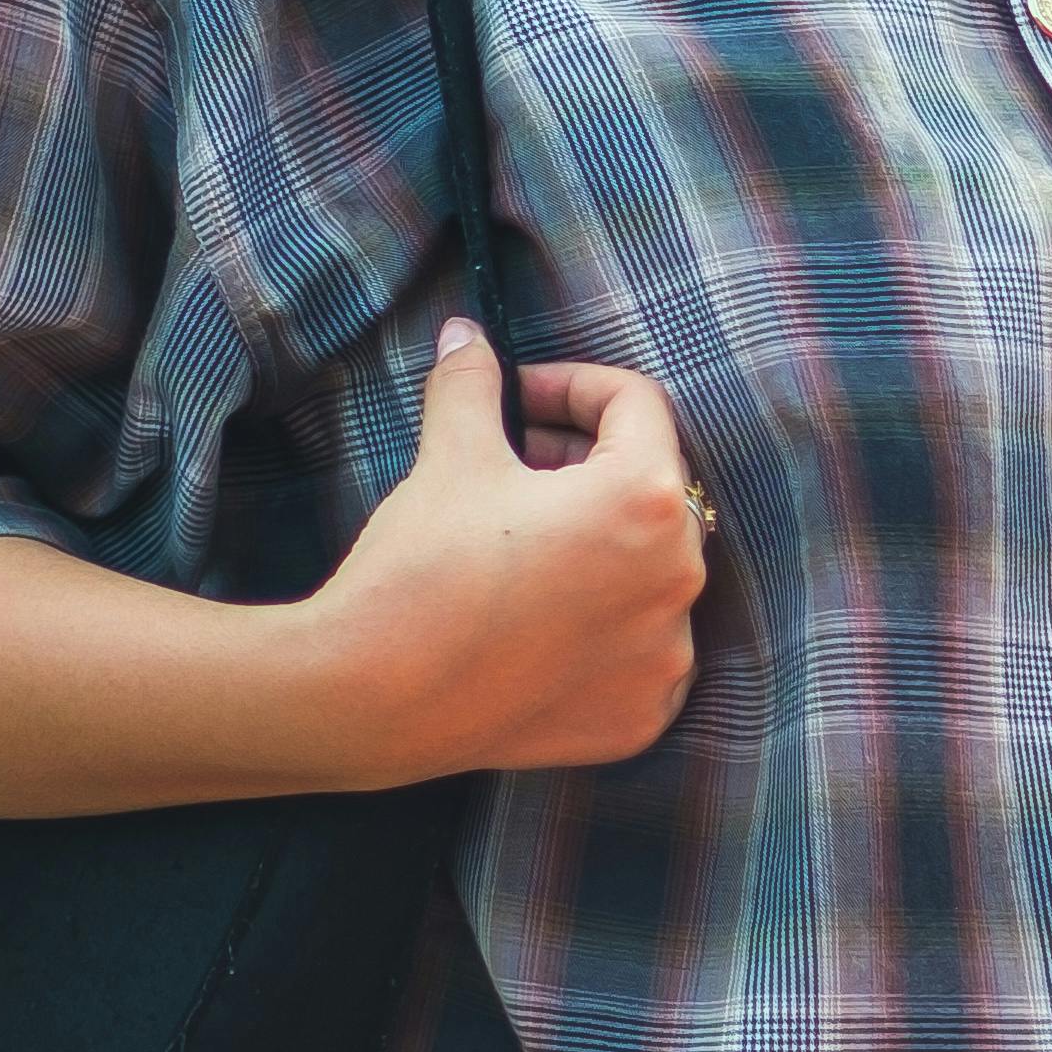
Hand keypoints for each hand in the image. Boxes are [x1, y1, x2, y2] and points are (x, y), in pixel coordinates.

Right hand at [296, 319, 710, 780]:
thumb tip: (466, 335)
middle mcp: (679, 578)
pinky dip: (606, 625)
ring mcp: (666, 657)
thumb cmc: (421, 568)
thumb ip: (473, 382)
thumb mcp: (450, 455)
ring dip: (601, 542)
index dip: (571, 385)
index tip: (517, 397)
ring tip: (524, 540)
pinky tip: (542, 614)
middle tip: (512, 463)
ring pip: (651, 569)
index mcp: (647, 500)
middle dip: (585, 462)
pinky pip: (644, 648)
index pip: (637, 405)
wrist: (373, 700)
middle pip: (650, 486)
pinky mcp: (642, 716)